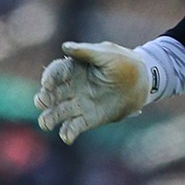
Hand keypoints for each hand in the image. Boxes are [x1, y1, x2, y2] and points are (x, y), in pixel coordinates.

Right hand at [35, 41, 150, 144]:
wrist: (143, 83)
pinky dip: (68, 133)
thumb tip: (65, 47)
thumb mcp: (107, 54)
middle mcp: (72, 87)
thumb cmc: (125, 63)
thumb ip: (87, 52)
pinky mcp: (89, 119)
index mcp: (74, 69)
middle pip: (52, 94)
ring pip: (59, 112)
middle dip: (44, 98)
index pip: (56, 73)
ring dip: (50, 118)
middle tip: (41, 102)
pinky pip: (74, 127)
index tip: (47, 84)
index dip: (49, 78)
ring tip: (45, 124)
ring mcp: (79, 104)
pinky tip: (66, 137)